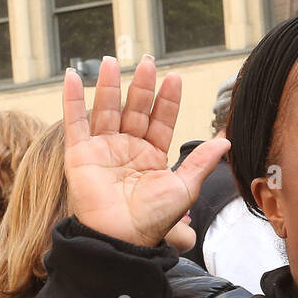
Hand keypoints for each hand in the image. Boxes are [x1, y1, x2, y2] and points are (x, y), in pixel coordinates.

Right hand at [63, 56, 229, 247]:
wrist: (122, 237)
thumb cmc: (153, 219)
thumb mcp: (184, 187)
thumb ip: (202, 161)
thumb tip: (225, 140)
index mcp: (151, 157)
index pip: (161, 120)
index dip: (167, 100)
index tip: (175, 78)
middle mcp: (127, 149)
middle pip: (135, 109)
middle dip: (142, 86)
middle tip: (149, 62)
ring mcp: (103, 149)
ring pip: (106, 109)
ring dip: (108, 85)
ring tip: (112, 61)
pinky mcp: (79, 154)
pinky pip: (75, 122)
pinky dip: (72, 99)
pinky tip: (74, 77)